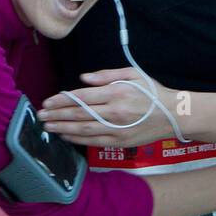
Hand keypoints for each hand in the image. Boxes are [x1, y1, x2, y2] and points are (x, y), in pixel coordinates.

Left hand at [38, 67, 179, 146]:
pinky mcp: (120, 142)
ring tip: (47, 126)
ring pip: (83, 130)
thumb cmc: (153, 92)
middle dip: (57, 114)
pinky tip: (65, 136)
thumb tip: (82, 78)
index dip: (62, 99)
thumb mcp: (132, 74)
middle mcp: (114, 112)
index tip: (48, 101)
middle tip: (41, 115)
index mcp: (116, 93)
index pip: (82, 96)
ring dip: (62, 128)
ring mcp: (117, 129)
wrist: (174, 115)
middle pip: (79, 114)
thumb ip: (106, 75)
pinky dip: (77, 139)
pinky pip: (93, 141)